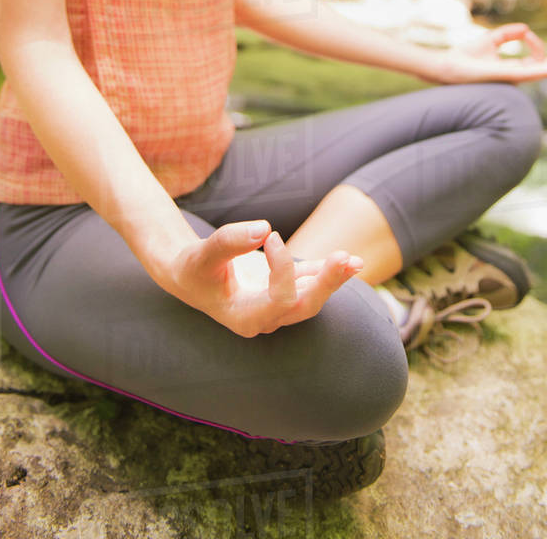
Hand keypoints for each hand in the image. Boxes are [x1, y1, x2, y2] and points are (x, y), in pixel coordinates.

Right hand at [149, 221, 364, 337]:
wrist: (191, 274)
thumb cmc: (194, 267)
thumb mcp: (203, 254)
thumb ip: (229, 241)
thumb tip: (264, 228)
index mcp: (246, 318)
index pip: (279, 298)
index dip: (283, 268)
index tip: (273, 236)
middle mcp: (266, 318)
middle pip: (305, 306)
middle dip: (327, 283)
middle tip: (345, 258)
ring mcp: (277, 306)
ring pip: (313, 296)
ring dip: (334, 278)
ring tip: (355, 261)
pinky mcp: (283, 290)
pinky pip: (310, 283)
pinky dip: (327, 272)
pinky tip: (349, 262)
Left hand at [424, 22, 546, 83]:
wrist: (448, 65)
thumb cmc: (466, 56)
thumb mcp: (490, 39)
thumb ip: (508, 34)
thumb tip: (526, 28)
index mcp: (513, 68)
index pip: (535, 59)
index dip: (536, 44)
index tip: (526, 31)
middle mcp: (515, 75)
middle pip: (543, 67)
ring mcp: (511, 77)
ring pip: (540, 73)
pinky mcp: (505, 76)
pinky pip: (528, 74)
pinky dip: (543, 70)